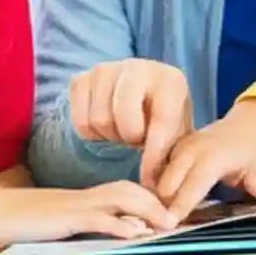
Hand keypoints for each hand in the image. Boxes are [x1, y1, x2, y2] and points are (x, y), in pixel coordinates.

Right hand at [0, 181, 176, 248]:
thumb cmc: (22, 222)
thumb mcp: (60, 222)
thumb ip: (85, 223)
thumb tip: (115, 231)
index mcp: (85, 197)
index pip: (125, 190)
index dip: (149, 197)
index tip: (169, 209)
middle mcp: (84, 196)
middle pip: (129, 189)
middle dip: (156, 200)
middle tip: (178, 215)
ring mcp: (75, 204)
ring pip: (120, 198)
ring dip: (147, 209)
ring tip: (167, 222)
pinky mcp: (65, 217)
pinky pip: (97, 218)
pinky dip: (119, 223)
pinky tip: (134, 232)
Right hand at [70, 58, 193, 189]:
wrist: (140, 96)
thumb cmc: (161, 120)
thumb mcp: (175, 136)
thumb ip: (168, 159)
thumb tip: (152, 189)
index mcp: (170, 80)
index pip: (162, 121)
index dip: (154, 155)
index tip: (149, 178)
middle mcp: (138, 67)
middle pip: (124, 117)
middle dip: (130, 137)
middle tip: (136, 139)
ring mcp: (107, 68)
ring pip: (99, 120)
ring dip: (110, 135)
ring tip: (122, 130)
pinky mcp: (82, 77)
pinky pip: (79, 119)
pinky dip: (90, 131)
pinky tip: (107, 125)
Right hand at [155, 99, 255, 221]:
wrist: (253, 121)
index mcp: (212, 156)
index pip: (189, 186)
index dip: (179, 207)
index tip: (170, 225)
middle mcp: (191, 149)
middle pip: (166, 185)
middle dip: (163, 206)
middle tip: (165, 227)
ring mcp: (180, 146)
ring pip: (158, 178)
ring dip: (158, 197)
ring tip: (160, 217)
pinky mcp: (175, 147)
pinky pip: (158, 170)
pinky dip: (158, 186)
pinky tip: (162, 203)